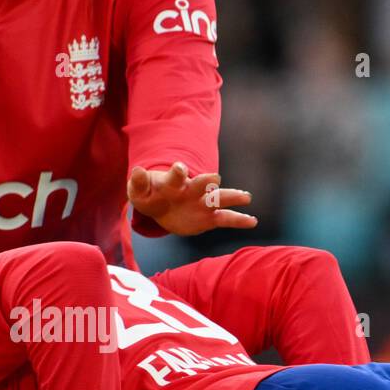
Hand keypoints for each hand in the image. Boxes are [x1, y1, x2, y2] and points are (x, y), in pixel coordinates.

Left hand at [127, 162, 256, 234]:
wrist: (160, 206)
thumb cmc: (150, 195)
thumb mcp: (139, 191)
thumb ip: (138, 182)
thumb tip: (137, 170)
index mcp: (174, 182)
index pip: (177, 174)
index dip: (178, 171)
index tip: (180, 168)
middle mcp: (191, 190)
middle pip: (202, 183)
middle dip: (207, 181)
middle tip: (215, 178)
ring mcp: (201, 203)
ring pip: (219, 198)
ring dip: (232, 197)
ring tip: (246, 197)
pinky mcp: (208, 218)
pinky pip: (225, 218)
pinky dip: (239, 220)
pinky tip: (252, 221)